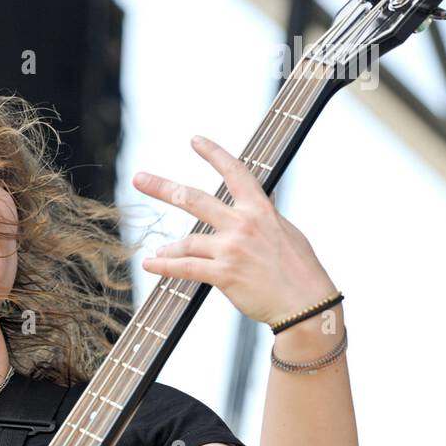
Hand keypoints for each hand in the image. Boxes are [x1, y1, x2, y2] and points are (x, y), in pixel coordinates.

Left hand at [134, 135, 336, 326]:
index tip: (195, 141)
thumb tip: (264, 197)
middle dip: (163, 187)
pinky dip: (165, 266)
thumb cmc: (299, 270)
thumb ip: (267, 214)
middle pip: (194, 198)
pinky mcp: (224, 275)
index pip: (234, 172)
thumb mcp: (287, 232)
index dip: (213, 153)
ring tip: (157, 253)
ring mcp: (232, 249)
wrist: (306, 304)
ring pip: (187, 241)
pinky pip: (186, 268)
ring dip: (168, 248)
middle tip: (139, 178)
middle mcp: (243, 224)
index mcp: (260, 210)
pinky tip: (150, 264)